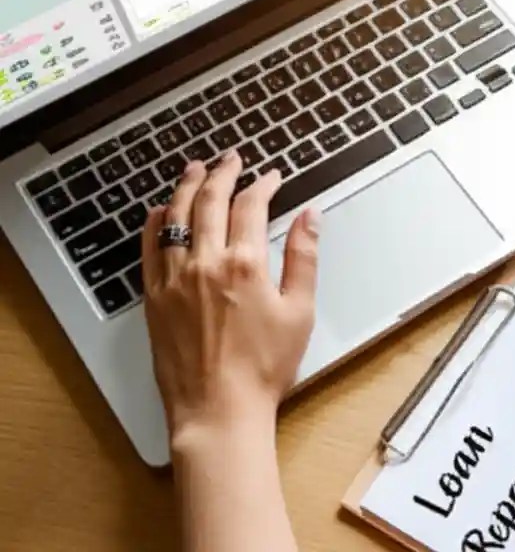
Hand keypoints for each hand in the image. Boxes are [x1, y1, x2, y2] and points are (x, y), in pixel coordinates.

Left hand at [141, 152, 320, 444]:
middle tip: (231, 159)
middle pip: (210, 201)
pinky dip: (155, 223)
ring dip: (186, 187)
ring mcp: (174, 279)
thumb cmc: (265, 368)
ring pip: (175, 217)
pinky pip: (149, 248)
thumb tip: (310, 217)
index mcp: (246, 264)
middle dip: (222, 174)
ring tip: (195, 169)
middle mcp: (205, 263)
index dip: (263, 184)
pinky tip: (160, 210)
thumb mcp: (300, 311)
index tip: (272, 176)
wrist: (219, 409)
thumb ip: (304, 258)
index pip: (251, 206)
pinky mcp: (154, 297)